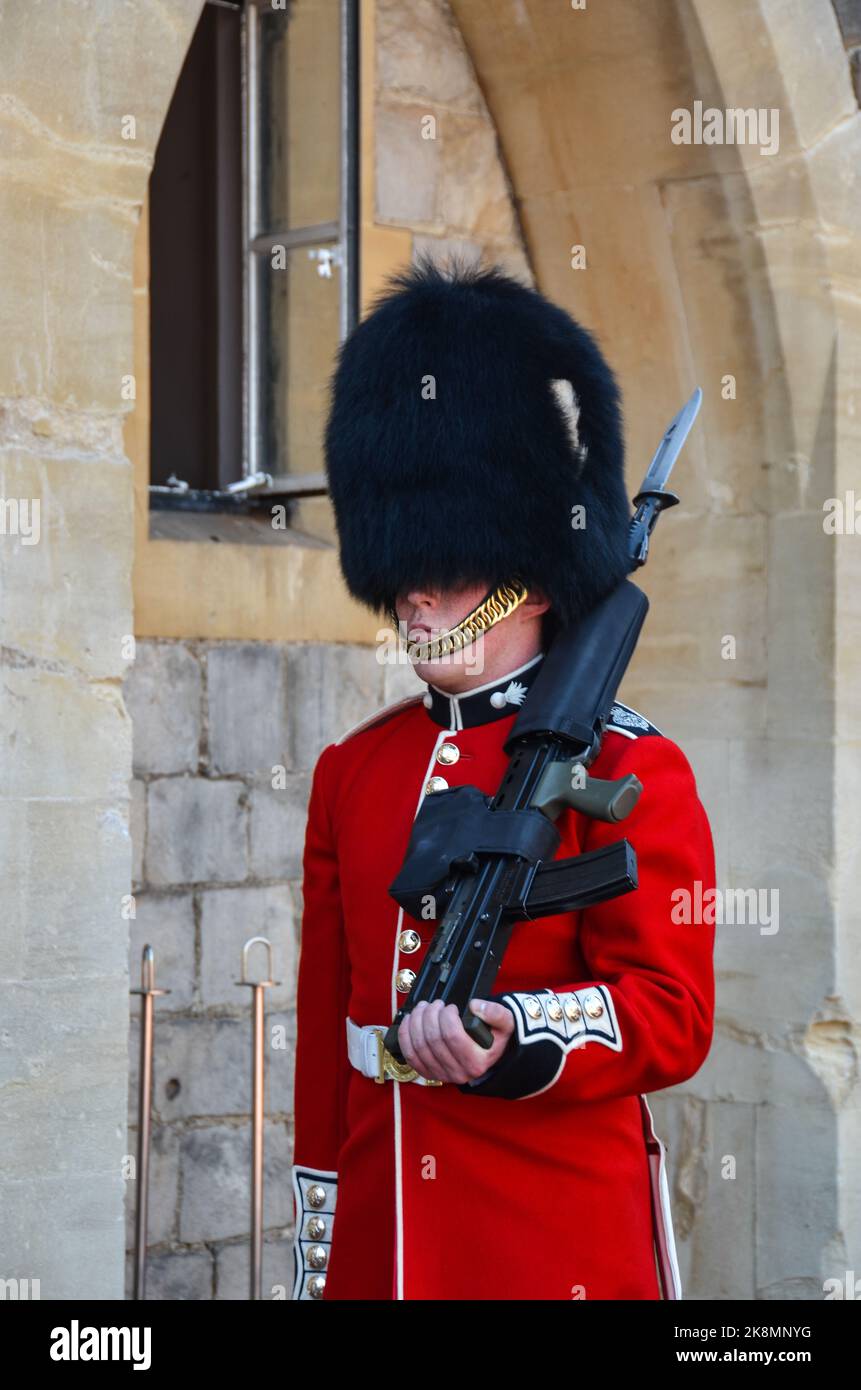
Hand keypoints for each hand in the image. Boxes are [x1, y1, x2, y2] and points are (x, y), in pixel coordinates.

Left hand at [398, 998, 514, 1083]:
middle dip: (430, 1015)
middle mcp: (458, 1073)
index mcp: (477, 1062)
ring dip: (416, 1022)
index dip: (447, 1016)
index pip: (453, 1036)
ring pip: (419, 1046)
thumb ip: (496, 1013)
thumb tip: (475, 1006)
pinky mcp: (428, 1073)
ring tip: (423, 1008)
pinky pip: (410, 1055)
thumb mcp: (506, 1024)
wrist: (488, 1054)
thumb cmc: (494, 1038)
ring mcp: (441, 1075)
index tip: (450, 1007)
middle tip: (435, 1004)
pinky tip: (409, 1021)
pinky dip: (406, 1036)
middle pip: (433, 1040)